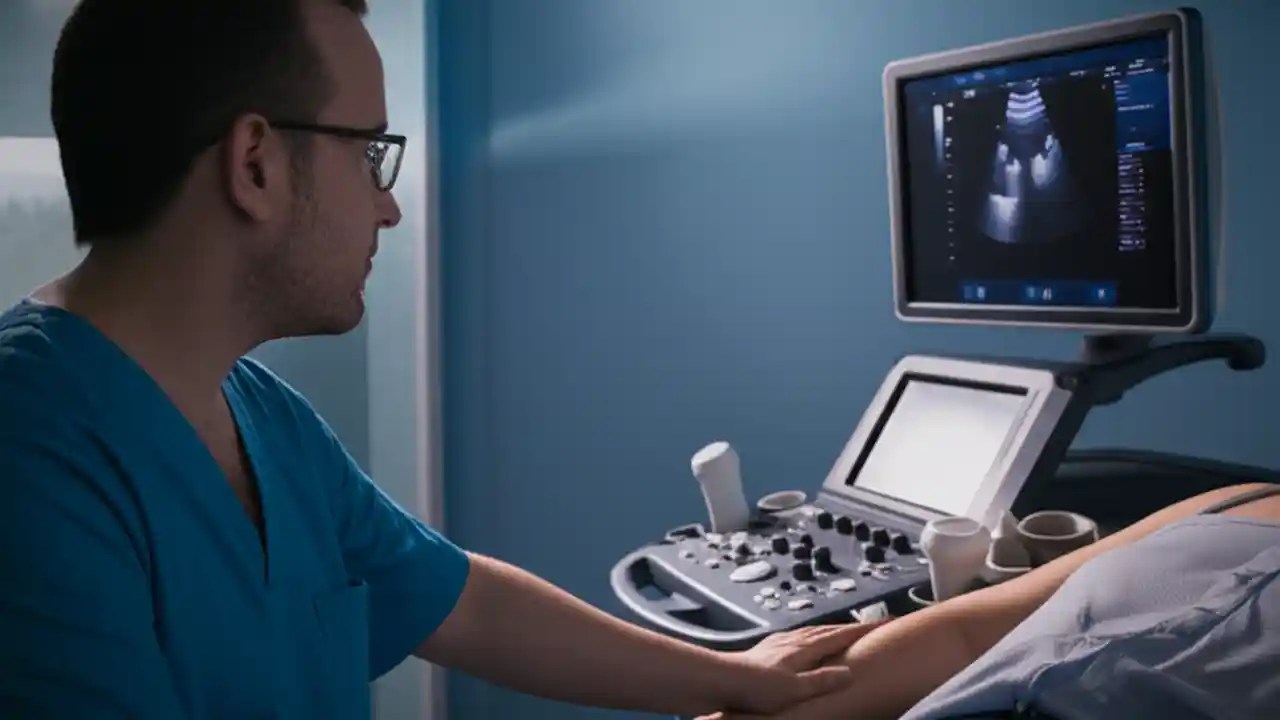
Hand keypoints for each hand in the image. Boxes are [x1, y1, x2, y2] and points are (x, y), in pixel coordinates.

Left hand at [713, 620, 887, 715]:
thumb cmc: (757, 687)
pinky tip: (802, 642)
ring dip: (829, 630)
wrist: (721, 680)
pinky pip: (796, 638)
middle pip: (827, 629)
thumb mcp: (795, 689)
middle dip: (849, 626)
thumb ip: (822, 679)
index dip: (863, 629)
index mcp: (804, 648)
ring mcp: (778, 643)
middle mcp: (793, 640)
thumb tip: (850, 671)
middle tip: (868, 624)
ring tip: (840, 631)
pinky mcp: (765, 649)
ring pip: (811, 632)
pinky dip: (808, 637)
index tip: (886, 621)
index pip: (840, 635)